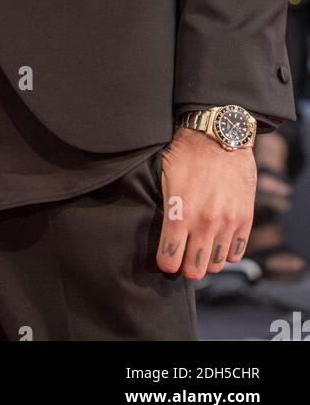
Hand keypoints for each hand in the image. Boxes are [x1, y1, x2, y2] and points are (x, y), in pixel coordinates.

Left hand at [155, 126, 256, 279]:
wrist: (219, 135)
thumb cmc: (186, 153)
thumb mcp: (164, 177)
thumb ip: (165, 209)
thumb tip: (161, 234)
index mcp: (180, 213)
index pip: (170, 260)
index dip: (165, 263)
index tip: (165, 259)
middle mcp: (205, 223)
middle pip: (194, 269)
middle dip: (186, 267)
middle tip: (183, 257)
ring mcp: (227, 222)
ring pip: (217, 264)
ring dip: (207, 260)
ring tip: (201, 248)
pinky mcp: (245, 218)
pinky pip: (237, 252)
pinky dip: (227, 252)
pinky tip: (219, 242)